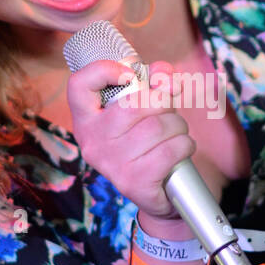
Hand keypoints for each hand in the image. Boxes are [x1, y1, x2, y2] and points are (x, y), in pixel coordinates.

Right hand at [67, 57, 197, 221]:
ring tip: (175, 134)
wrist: (155, 193)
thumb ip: (155, 81)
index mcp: (87, 119)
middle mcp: (93, 141)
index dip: (103, 70)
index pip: (78, 85)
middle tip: (167, 113)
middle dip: (163, 103)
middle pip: (134, 104)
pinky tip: (180, 150)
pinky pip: (170, 150)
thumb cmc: (147, 141)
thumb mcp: (146, 107)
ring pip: (158, 126)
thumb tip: (165, 74)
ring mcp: (111, 164)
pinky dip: (185, 145)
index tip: (129, 74)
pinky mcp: (133, 182)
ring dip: (178, 126)